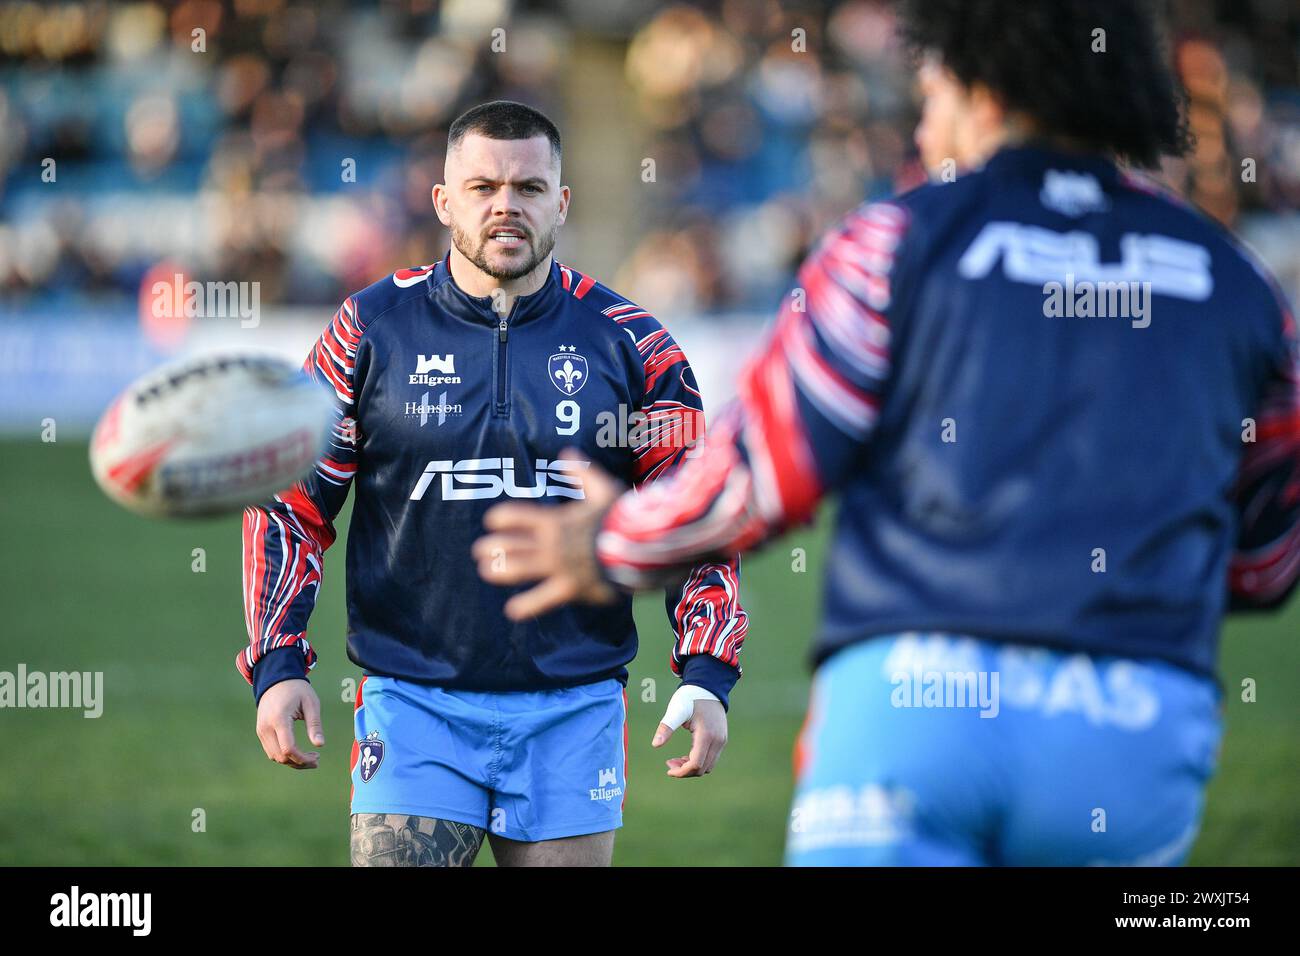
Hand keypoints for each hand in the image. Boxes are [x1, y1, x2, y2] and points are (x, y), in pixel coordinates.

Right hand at [256, 678, 323, 769]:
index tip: (317, 757)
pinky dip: (285, 756)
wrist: (275, 680)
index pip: (288, 748)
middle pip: (280, 756)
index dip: (303, 758)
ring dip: (292, 761)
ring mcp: (261, 731)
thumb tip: (320, 745)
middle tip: (317, 759)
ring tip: (310, 757)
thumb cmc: (296, 690)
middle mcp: (266, 727)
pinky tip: (299, 753)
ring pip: (274, 757)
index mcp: (279, 719)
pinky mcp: (261, 732)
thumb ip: (314, 725)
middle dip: (299, 763)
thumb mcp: (311, 703)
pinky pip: (271, 751)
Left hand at [473, 448, 622, 619]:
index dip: (500, 518)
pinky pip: (541, 600)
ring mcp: (558, 567)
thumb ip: (582, 472)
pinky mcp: (570, 589)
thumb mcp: (604, 488)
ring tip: (487, 571)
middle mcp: (551, 544)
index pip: (515, 516)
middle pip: (509, 545)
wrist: (642, 546)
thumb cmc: (623, 517)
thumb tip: (567, 453)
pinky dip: (526, 606)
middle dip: (492, 547)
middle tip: (480, 550)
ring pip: (517, 570)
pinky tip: (512, 610)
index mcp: (556, 520)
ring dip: (498, 570)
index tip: (491, 521)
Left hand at [653, 690, 727, 777]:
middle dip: (685, 771)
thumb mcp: (676, 710)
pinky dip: (698, 761)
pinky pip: (711, 759)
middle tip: (669, 763)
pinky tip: (686, 756)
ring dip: (691, 767)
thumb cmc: (690, 697)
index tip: (668, 769)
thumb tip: (655, 745)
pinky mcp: (721, 739)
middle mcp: (717, 741)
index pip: (696, 764)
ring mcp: (721, 741)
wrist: (708, 686)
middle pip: (702, 769)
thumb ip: (666, 727)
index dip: (682, 772)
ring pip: (708, 766)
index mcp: (706, 735)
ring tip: (676, 760)